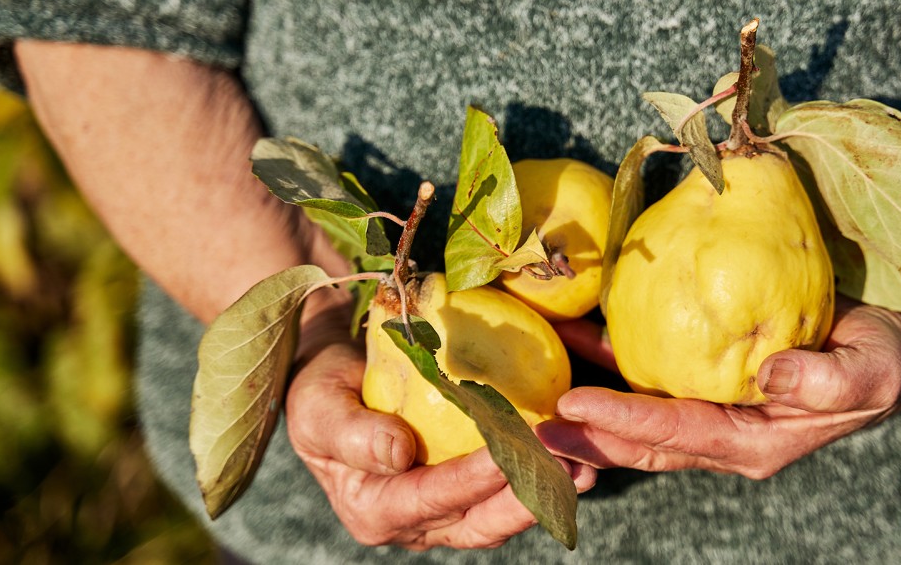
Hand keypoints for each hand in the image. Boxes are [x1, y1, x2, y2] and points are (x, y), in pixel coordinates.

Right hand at [285, 305, 596, 549]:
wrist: (336, 377)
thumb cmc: (322, 389)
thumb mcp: (318, 406)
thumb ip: (352, 433)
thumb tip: (398, 454)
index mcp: (374, 509)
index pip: (431, 499)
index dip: (472, 480)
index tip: (509, 452)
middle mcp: (412, 523)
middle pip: (477, 522)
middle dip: (525, 498)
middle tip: (567, 468)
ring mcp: (443, 513)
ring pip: (500, 516)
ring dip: (543, 495)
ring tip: (581, 468)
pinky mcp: (465, 493)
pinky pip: (506, 494)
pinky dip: (539, 479)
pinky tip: (571, 457)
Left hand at [541, 301, 900, 478]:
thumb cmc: (889, 356)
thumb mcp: (872, 371)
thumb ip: (826, 381)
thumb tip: (768, 375)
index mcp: (757, 440)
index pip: (679, 435)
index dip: (624, 422)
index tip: (572, 405)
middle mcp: (727, 429)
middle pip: (642, 438)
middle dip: (583, 433)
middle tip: (524, 421)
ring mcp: (715, 404)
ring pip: (638, 409)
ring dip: (586, 397)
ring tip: (527, 383)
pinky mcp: (710, 371)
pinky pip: (652, 371)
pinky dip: (611, 358)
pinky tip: (576, 333)